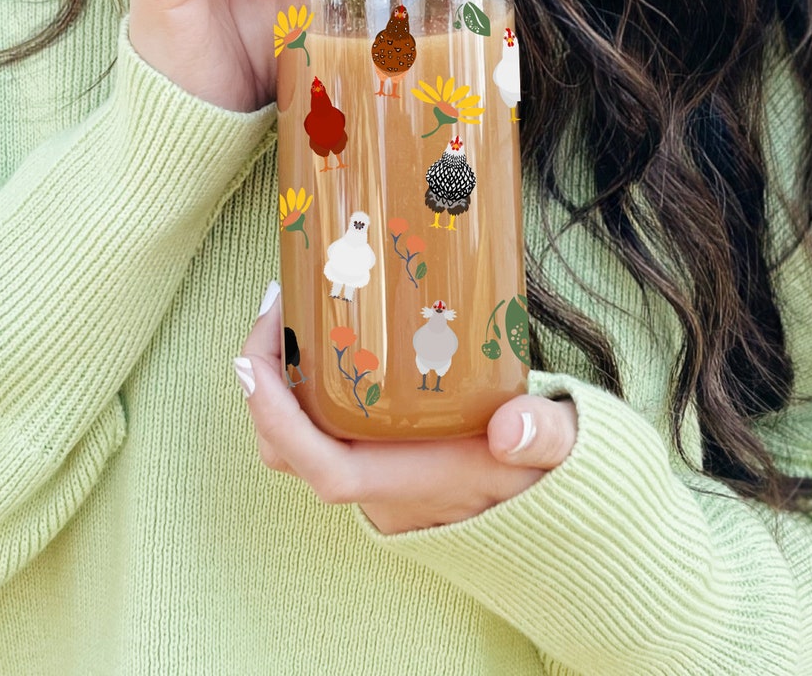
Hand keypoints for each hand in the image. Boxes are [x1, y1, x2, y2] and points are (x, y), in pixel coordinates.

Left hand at [235, 287, 578, 535]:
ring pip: (297, 435)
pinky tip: (330, 332)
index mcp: (408, 484)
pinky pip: (320, 424)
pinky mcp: (376, 455)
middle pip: (288, 448)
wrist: (548, 505)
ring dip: (281, 378)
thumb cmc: (543, 477)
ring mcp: (372, 472)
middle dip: (264, 382)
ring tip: (295, 309)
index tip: (255, 357)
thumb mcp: (555, 449)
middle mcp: (377, 485)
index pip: (321, 466)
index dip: (276, 417)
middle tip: (278, 306)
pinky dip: (307, 383)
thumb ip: (544, 436)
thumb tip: (513, 427)